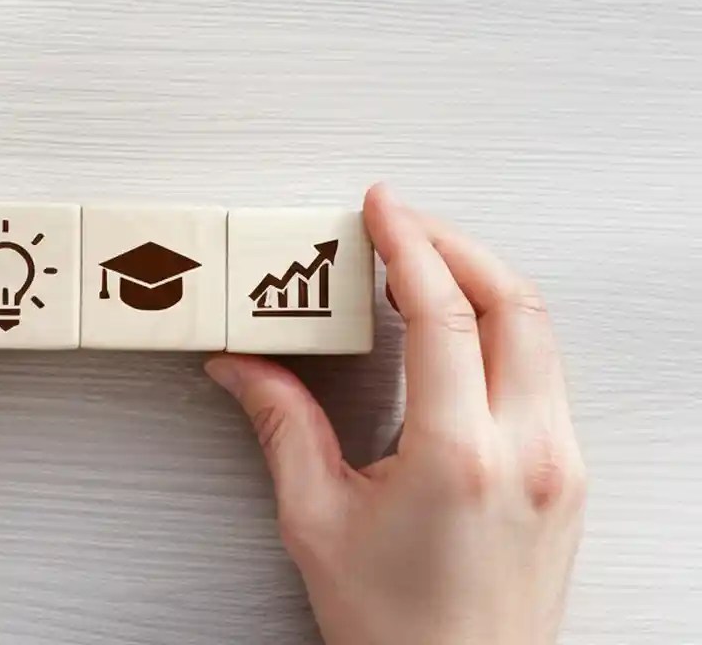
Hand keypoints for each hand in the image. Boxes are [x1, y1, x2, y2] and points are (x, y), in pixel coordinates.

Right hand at [206, 184, 585, 644]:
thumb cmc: (399, 633)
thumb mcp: (317, 521)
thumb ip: (281, 425)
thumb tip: (245, 368)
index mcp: (460, 456)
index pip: (444, 312)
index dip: (408, 244)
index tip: (382, 210)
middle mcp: (528, 451)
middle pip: (511, 301)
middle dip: (454, 244)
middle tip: (400, 224)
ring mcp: (559, 462)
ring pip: (539, 330)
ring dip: (482, 281)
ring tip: (422, 267)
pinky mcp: (566, 474)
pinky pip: (544, 369)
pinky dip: (502, 327)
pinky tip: (459, 329)